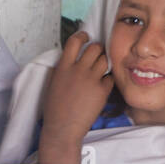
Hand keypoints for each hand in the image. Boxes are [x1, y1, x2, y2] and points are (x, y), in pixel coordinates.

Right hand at [38, 31, 112, 163]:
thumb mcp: (54, 82)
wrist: (63, 127)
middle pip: (95, 48)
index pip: (74, 41)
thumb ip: (63, 68)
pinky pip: (110, 77)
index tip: (86, 37)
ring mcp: (91, 80)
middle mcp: (78, 70)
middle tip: (98, 54)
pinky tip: (103, 84)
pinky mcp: (102, 91)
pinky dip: (108, 79)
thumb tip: (72, 58)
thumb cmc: (55, 108)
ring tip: (101, 68)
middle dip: (98, 49)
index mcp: (63, 66)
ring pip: (105, 60)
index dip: (82, 36)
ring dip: (104, 61)